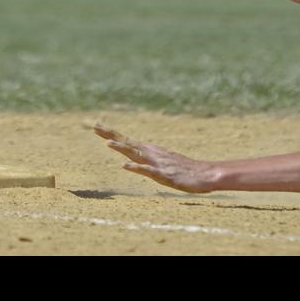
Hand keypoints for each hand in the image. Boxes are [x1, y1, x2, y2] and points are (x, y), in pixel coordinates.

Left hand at [95, 123, 218, 193]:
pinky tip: (125, 166)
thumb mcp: (164, 162)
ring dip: (122, 149)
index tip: (96, 125)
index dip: (112, 133)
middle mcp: (152, 154)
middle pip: (128, 143)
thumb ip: (151, 160)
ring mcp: (157, 164)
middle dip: (111, 135)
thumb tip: (137, 160)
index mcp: (151, 151)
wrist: (205, 174)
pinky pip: (147, 171)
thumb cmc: (185, 170)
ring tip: (107, 143)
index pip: (127, 140)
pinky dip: (135, 168)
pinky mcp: (163, 175)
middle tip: (94, 126)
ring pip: (136, 155)